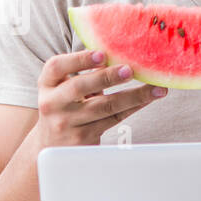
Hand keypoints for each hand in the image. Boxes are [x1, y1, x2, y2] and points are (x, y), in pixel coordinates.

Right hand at [36, 49, 167, 146]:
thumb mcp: (63, 89)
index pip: (56, 67)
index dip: (78, 59)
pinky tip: (146, 99)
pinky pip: (113, 119)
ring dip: (133, 95)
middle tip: (129, 70)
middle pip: (79, 87)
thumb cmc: (65, 108)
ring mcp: (66, 123)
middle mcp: (52, 103)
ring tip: (154, 88)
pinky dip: (133, 107)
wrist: (52, 147)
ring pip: (104, 107)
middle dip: (106, 77)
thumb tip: (117, 53)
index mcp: (46, 84)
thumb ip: (83, 73)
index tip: (101, 54)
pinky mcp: (83, 138)